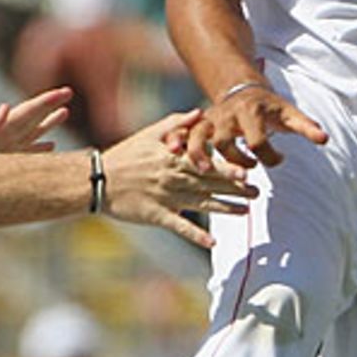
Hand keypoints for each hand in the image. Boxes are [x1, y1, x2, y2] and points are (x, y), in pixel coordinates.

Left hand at [0, 88, 71, 153]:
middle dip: (50, 106)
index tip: (64, 92)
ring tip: (64, 114)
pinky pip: (27, 153)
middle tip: (68, 93)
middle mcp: (5, 135)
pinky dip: (39, 149)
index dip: (46, 101)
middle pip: (33, 117)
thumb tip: (7, 107)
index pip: (28, 111)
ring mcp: (5, 148)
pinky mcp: (2, 162)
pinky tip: (50, 147)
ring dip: (48, 124)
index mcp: (0, 127)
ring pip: (33, 133)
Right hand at [103, 111, 256, 249]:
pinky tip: (213, 243)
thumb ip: (177, 123)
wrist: (98, 179)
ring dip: (225, 209)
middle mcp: (175, 179)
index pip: (207, 164)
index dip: (228, 169)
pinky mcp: (158, 216)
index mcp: (174, 159)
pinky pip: (180, 227)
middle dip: (235, 190)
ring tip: (246, 212)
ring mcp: (167, 199)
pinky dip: (196, 235)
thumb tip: (199, 112)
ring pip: (202, 205)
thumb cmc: (125, 155)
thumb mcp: (150, 133)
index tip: (248, 172)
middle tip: (257, 193)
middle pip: (211, 185)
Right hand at [169, 83, 327, 168]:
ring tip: (203, 170)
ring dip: (200, 154)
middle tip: (246, 175)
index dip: (269, 154)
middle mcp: (227, 116)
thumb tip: (324, 139)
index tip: (279, 159)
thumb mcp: (288, 113)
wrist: (241, 87)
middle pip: (225, 141)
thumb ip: (305, 126)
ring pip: (199, 138)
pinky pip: (183, 135)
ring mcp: (210, 120)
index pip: (258, 139)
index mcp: (250, 112)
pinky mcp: (198, 126)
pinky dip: (176, 141)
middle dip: (234, 159)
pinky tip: (171, 152)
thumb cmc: (267, 106)